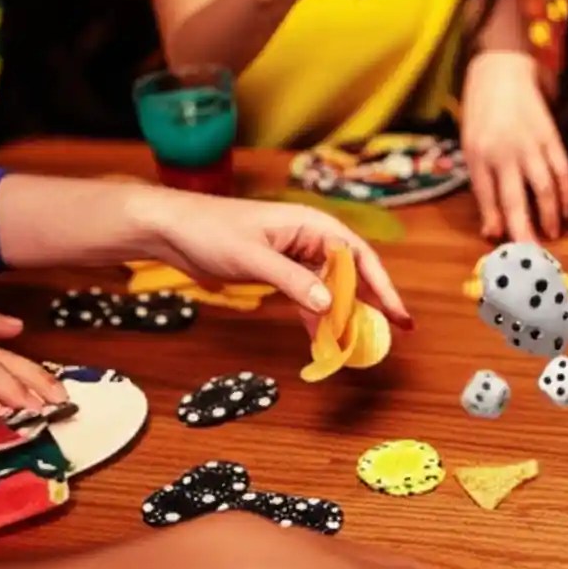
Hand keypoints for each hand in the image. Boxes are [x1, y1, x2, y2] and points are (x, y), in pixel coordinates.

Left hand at [136, 194, 411, 328]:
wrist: (169, 228)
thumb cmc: (209, 230)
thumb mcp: (253, 257)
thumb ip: (292, 281)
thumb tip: (328, 303)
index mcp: (312, 225)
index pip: (359, 256)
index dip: (382, 286)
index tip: (397, 315)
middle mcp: (310, 239)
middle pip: (350, 274)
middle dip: (366, 305)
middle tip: (383, 335)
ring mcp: (295, 255)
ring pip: (329, 288)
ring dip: (339, 315)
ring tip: (352, 343)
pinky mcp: (279, 270)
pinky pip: (308, 295)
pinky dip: (315, 316)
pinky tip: (320, 337)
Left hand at [462, 51, 567, 241]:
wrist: (501, 70)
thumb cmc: (481, 112)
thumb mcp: (471, 148)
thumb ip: (482, 187)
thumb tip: (490, 229)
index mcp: (478, 156)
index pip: (488, 200)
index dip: (498, 225)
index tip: (505, 248)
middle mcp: (503, 153)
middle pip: (515, 201)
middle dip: (524, 231)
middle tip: (532, 255)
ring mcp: (529, 144)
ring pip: (544, 189)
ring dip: (549, 215)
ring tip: (552, 234)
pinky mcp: (550, 137)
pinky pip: (561, 171)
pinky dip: (566, 193)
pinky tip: (567, 209)